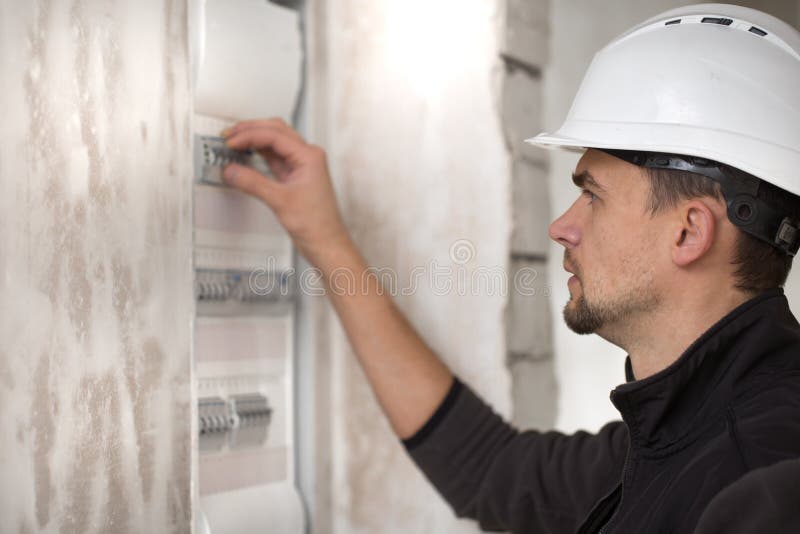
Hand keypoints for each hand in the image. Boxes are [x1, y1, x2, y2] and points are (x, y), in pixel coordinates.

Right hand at [221, 119, 350, 264]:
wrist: (326, 243)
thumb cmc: (316, 225)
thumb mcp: (279, 201)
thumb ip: (252, 183)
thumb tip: (230, 170)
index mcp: (310, 156)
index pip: (274, 135)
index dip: (249, 135)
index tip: (230, 141)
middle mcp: (307, 157)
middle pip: (275, 131)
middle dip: (250, 130)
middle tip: (228, 134)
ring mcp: (301, 166)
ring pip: (274, 143)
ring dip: (254, 140)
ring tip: (233, 142)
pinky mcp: (294, 177)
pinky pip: (273, 158)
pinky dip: (258, 155)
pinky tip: (245, 156)